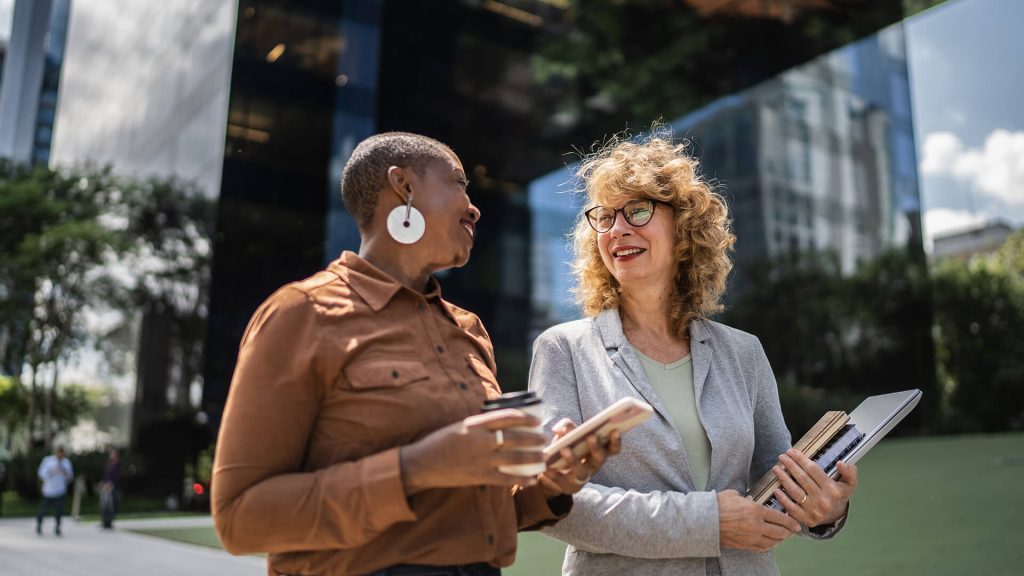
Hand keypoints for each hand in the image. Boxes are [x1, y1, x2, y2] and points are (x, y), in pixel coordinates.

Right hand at [400, 409, 545, 494]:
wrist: (423, 464)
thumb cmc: (441, 442)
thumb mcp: (461, 426)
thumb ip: (481, 425)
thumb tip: (502, 422)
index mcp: (476, 424)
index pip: (507, 417)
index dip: (525, 417)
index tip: (537, 419)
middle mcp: (481, 441)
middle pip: (516, 437)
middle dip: (534, 438)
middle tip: (545, 438)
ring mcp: (482, 460)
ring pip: (515, 458)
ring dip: (533, 457)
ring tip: (544, 457)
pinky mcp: (480, 476)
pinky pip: (506, 478)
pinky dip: (521, 478)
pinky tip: (533, 479)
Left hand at [537, 419, 621, 498]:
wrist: (551, 472)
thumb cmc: (565, 448)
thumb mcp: (566, 435)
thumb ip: (566, 427)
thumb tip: (562, 428)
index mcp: (597, 452)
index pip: (612, 449)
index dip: (615, 441)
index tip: (615, 430)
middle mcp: (593, 466)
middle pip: (600, 458)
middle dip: (596, 447)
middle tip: (591, 436)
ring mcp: (582, 478)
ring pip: (581, 471)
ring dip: (573, 459)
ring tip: (564, 449)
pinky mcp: (568, 487)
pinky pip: (561, 480)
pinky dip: (553, 472)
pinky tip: (546, 466)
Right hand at [718, 489, 800, 551]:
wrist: (703, 520)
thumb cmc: (717, 505)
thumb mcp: (733, 494)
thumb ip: (746, 497)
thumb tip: (749, 499)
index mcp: (754, 510)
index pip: (779, 517)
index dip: (790, 521)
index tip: (796, 523)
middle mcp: (756, 525)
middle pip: (779, 532)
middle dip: (789, 532)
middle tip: (793, 530)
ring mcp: (750, 537)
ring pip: (772, 542)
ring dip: (780, 540)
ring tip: (783, 537)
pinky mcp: (744, 545)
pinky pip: (761, 548)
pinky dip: (769, 546)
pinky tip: (771, 543)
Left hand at [772, 449, 857, 526]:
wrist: (836, 516)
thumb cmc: (839, 494)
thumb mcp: (850, 483)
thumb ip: (849, 472)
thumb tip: (841, 463)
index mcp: (833, 490)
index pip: (813, 470)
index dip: (801, 459)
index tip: (791, 451)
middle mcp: (824, 501)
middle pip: (802, 479)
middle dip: (790, 465)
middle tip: (782, 456)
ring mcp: (814, 511)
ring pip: (795, 492)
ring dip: (783, 478)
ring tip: (776, 468)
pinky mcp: (806, 519)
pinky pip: (791, 508)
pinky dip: (783, 499)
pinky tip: (776, 489)